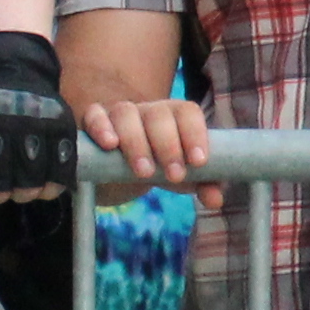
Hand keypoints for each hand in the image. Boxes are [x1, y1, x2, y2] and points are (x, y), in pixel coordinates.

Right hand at [83, 90, 211, 192]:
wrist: (117, 174)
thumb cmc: (157, 169)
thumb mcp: (180, 178)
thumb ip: (202, 184)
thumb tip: (216, 199)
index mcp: (174, 116)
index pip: (187, 112)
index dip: (195, 134)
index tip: (199, 162)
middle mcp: (147, 110)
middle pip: (158, 114)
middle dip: (169, 145)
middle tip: (174, 175)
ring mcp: (119, 114)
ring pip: (126, 113)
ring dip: (137, 141)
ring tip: (144, 172)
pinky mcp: (93, 122)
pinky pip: (94, 115)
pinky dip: (101, 126)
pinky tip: (109, 144)